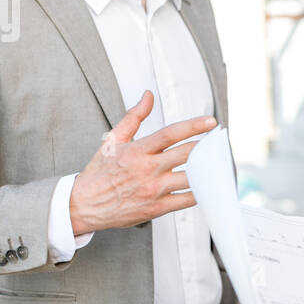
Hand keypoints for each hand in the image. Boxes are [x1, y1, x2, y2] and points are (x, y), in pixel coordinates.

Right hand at [69, 90, 215, 234]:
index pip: (171, 134)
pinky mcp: (158, 208)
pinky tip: (207, 184)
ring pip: (191, 178)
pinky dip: (200, 192)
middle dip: (207, 146)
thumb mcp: (112, 139)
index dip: (194, 126)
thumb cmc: (99, 172)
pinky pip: (187, 200)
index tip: (211, 121)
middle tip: (219, 141)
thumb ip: (134, 116)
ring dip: (207, 169)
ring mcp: (154, 190)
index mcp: (137, 150)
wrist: (83, 205)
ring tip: (218, 161)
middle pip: (186, 154)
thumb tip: (148, 95)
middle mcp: (148, 169)